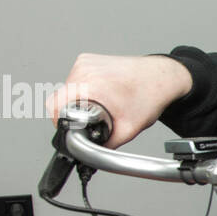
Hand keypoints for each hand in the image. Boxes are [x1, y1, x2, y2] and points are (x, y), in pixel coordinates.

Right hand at [45, 54, 191, 148]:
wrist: (161, 76)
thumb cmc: (150, 96)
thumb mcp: (127, 129)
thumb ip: (106, 146)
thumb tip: (90, 156)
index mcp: (90, 84)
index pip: (55, 105)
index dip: (59, 122)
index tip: (69, 129)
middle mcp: (84, 68)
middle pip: (61, 98)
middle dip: (73, 113)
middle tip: (94, 118)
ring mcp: (85, 61)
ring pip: (67, 89)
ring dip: (78, 101)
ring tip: (102, 104)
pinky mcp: (87, 59)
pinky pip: (75, 79)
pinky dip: (84, 90)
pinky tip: (102, 94)